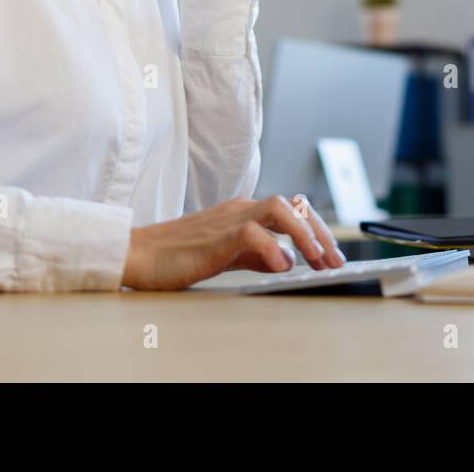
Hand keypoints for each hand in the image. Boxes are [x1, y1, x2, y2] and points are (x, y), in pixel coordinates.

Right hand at [121, 194, 345, 289]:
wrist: (139, 255)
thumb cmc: (178, 255)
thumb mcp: (227, 253)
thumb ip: (256, 253)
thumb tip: (286, 259)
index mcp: (243, 212)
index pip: (293, 210)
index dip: (316, 231)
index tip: (331, 256)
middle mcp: (240, 209)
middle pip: (294, 206)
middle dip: (320, 232)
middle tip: (335, 261)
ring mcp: (228, 219)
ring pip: (279, 209)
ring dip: (304, 234)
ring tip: (316, 261)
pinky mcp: (215, 236)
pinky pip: (251, 233)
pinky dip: (272, 248)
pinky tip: (283, 267)